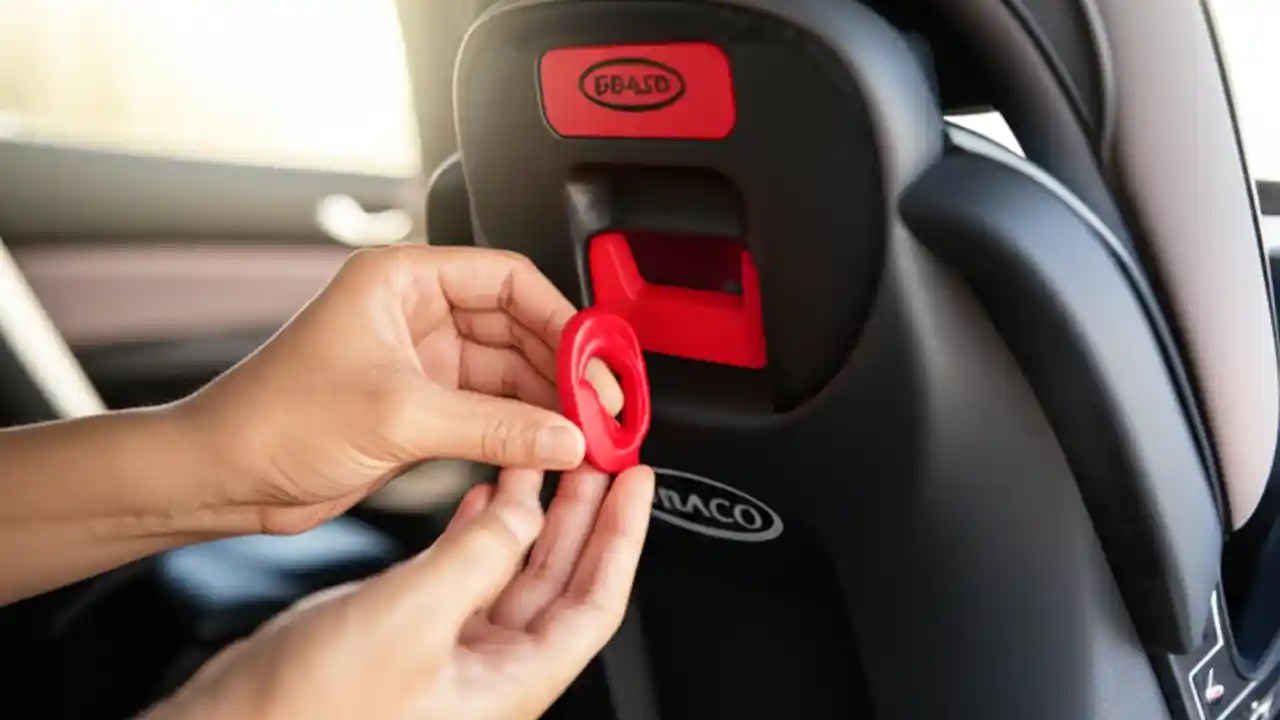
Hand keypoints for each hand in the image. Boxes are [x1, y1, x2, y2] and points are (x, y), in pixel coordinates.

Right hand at [146, 465, 655, 719]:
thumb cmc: (311, 713)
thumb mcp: (410, 618)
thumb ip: (478, 559)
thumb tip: (525, 513)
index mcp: (510, 681)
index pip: (595, 602)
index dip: (622, 539)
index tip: (636, 484)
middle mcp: (488, 669)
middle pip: (560, 580)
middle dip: (582, 515)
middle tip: (598, 458)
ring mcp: (448, 649)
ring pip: (513, 569)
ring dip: (529, 513)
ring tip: (542, 458)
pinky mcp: (409, 632)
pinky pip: (465, 573)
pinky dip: (477, 530)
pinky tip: (481, 496)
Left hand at [175, 245, 622, 533]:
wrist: (221, 477)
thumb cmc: (272, 420)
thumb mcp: (398, 416)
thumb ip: (494, 426)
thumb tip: (566, 434)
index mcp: (403, 280)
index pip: (507, 279)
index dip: (562, 316)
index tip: (599, 354)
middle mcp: (414, 314)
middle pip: (517, 327)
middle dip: (564, 366)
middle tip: (605, 403)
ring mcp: (420, 363)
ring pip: (508, 373)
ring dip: (548, 402)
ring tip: (589, 431)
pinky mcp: (420, 409)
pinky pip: (489, 410)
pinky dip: (521, 429)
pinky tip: (552, 446)